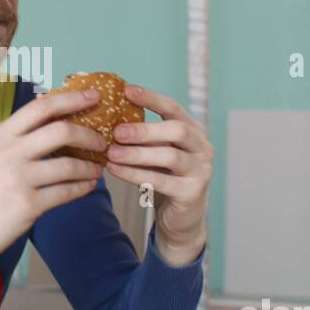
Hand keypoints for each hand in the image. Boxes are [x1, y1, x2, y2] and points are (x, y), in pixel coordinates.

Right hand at [0, 88, 107, 277]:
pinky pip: (67, 192)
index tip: (94, 96)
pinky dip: (82, 188)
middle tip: (102, 141)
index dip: (72, 98)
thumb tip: (56, 125)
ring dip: (89, 167)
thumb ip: (16, 140)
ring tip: (96, 170)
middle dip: (90, 135)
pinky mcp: (27, 205)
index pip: (41, 107)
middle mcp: (7, 153)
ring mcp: (17, 179)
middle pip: (61, 130)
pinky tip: (87, 187)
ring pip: (69, 165)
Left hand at [104, 85, 212, 265]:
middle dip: (144, 130)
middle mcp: (203, 147)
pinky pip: (161, 181)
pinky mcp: (192, 192)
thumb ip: (142, 136)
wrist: (179, 219)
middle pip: (177, 130)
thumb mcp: (155, 152)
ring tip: (111, 154)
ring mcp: (201, 170)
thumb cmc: (163, 177)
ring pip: (169, 156)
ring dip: (137, 154)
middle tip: (116, 132)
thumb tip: (106, 116)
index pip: (174, 108)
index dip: (151, 98)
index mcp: (194, 130)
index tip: (126, 90)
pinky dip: (135, 174)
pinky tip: (114, 171)